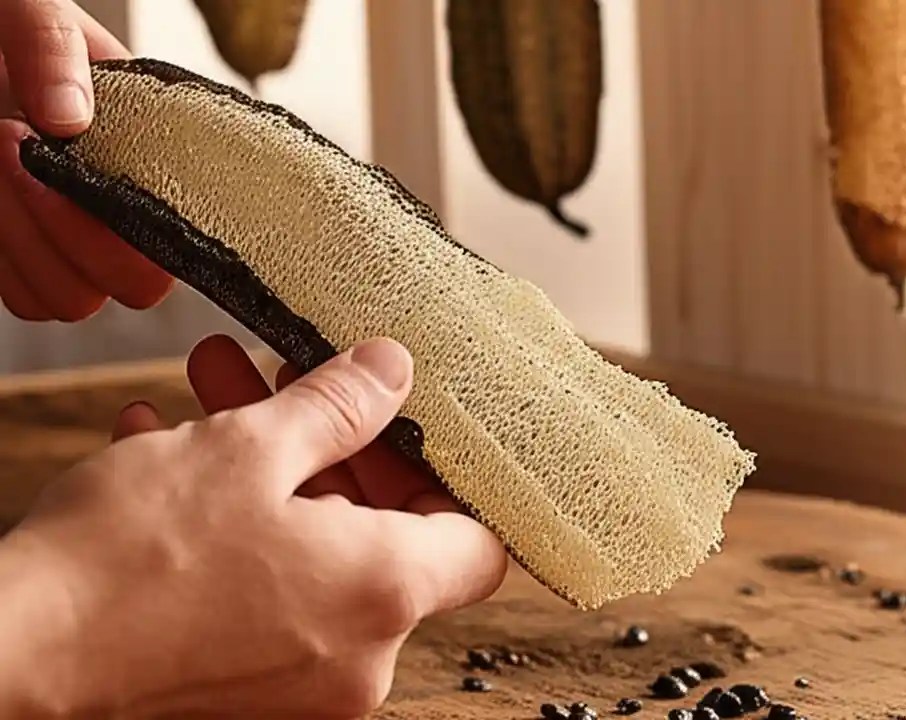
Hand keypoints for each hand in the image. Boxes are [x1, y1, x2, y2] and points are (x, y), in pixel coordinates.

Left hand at [0, 0, 171, 321]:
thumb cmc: (10, 26)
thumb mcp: (32, 9)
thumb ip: (52, 44)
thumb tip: (70, 119)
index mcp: (158, 152)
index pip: (184, 236)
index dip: (133, 226)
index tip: (66, 161)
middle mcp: (129, 208)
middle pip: (134, 287)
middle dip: (71, 231)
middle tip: (20, 152)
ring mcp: (79, 239)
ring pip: (72, 301)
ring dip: (25, 243)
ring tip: (1, 160)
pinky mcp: (29, 257)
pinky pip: (28, 298)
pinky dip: (5, 258)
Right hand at [0, 336, 507, 717]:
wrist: (12, 661)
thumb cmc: (125, 562)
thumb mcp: (247, 448)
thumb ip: (338, 406)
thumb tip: (391, 371)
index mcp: (384, 593)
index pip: (481, 543)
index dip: (453, 479)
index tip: (412, 428)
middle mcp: (358, 655)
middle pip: (387, 536)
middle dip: (336, 444)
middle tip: (292, 385)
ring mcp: (302, 684)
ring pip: (316, 554)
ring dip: (276, 471)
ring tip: (218, 396)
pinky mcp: (245, 689)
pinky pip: (268, 594)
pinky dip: (241, 530)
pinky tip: (176, 456)